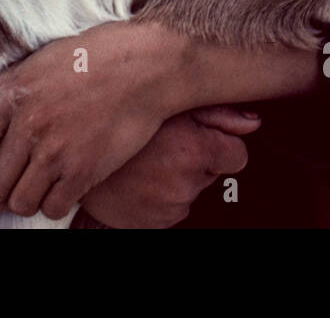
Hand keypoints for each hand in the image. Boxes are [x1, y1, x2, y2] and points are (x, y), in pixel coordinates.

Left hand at [0, 19, 318, 221]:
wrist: (145, 66)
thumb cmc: (94, 56)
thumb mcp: (38, 61)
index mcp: (13, 97)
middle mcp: (28, 127)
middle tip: (11, 183)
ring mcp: (55, 152)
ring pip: (20, 202)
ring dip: (26, 200)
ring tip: (37, 187)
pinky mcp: (83, 171)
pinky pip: (53, 208)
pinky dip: (55, 204)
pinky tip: (62, 189)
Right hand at [80, 105, 260, 228]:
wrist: (76, 158)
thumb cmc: (121, 123)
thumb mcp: (169, 107)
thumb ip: (217, 114)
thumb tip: (254, 122)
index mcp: (194, 151)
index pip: (236, 156)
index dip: (221, 145)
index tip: (201, 139)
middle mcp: (185, 182)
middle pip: (211, 172)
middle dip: (195, 159)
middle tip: (163, 145)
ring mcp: (170, 206)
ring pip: (191, 190)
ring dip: (176, 178)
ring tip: (147, 162)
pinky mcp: (156, 222)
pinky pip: (172, 208)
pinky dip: (160, 197)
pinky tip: (141, 180)